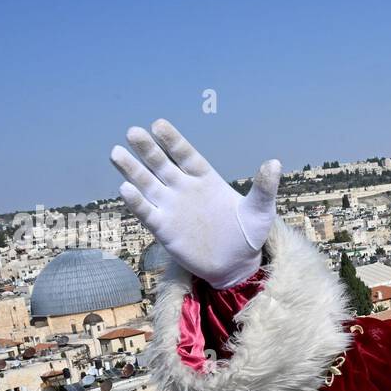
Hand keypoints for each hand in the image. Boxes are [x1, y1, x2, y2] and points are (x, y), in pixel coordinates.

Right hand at [111, 119, 279, 288]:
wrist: (235, 265)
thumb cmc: (249, 235)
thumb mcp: (260, 211)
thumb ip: (264, 187)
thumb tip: (274, 162)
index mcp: (205, 179)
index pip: (185, 154)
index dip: (172, 140)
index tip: (158, 124)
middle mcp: (184, 189)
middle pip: (161, 164)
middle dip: (147, 149)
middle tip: (133, 132)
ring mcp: (172, 207)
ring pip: (147, 184)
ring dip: (132, 170)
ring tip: (116, 153)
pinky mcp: (164, 228)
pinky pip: (146, 212)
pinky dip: (136, 202)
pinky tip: (125, 189)